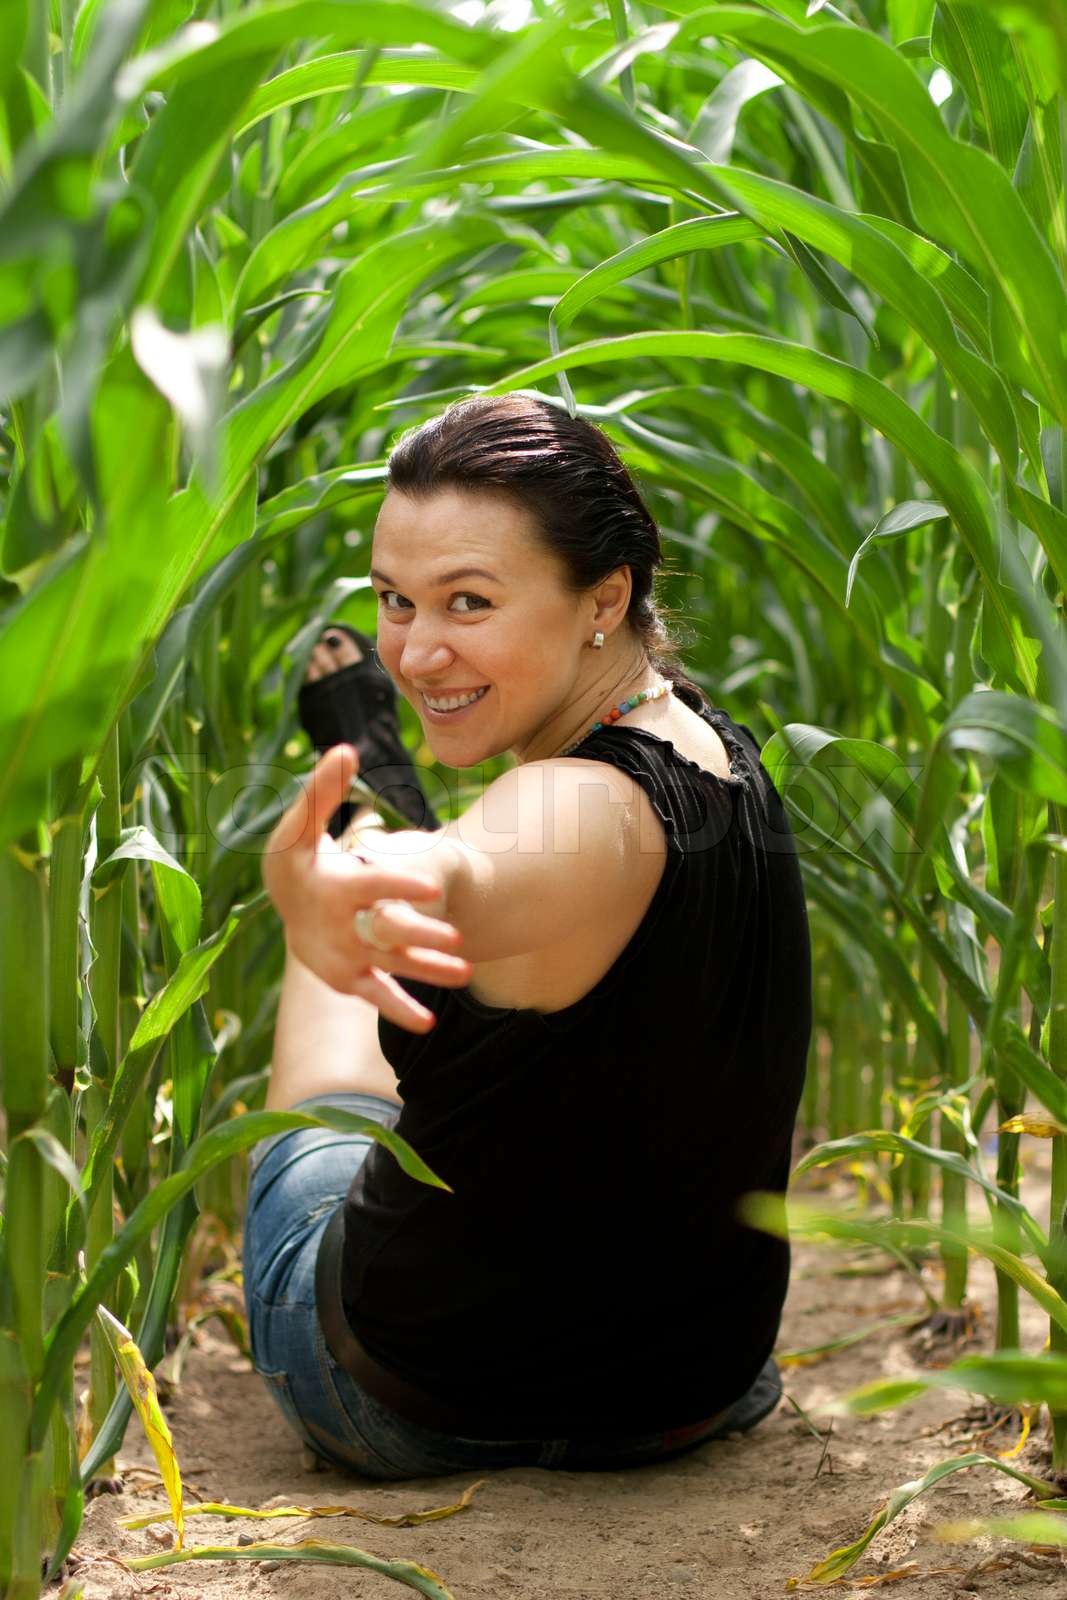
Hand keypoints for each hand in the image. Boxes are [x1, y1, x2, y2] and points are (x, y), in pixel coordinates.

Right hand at [262, 744, 469, 1030]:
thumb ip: (325, 788)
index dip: (398, 886)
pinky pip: (374, 996)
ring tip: (466, 975)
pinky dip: (399, 1009)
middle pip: (382, 934)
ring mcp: (341, 956)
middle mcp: (336, 927)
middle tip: (459, 940)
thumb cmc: (298, 855)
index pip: (369, 886)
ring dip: (425, 972)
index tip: (431, 885)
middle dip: (419, 938)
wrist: (282, 903)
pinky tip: (430, 1023)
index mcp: (330, 886)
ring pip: (389, 967)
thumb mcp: (302, 822)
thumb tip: (346, 748)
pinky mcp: (346, 978)